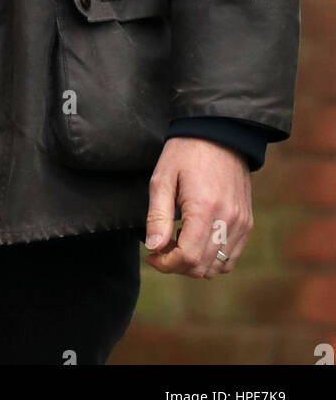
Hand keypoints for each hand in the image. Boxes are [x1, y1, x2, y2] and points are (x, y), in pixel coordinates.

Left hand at [144, 136, 252, 277]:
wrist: (219, 132)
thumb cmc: (185, 152)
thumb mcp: (162, 178)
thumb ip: (158, 216)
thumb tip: (154, 248)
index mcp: (205, 209)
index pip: (188, 258)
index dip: (166, 264)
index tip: (152, 255)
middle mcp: (228, 220)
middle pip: (202, 267)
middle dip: (177, 265)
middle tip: (162, 248)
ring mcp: (241, 222)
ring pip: (218, 266)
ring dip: (195, 263)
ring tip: (179, 242)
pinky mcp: (247, 221)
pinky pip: (232, 255)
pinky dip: (213, 257)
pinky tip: (197, 239)